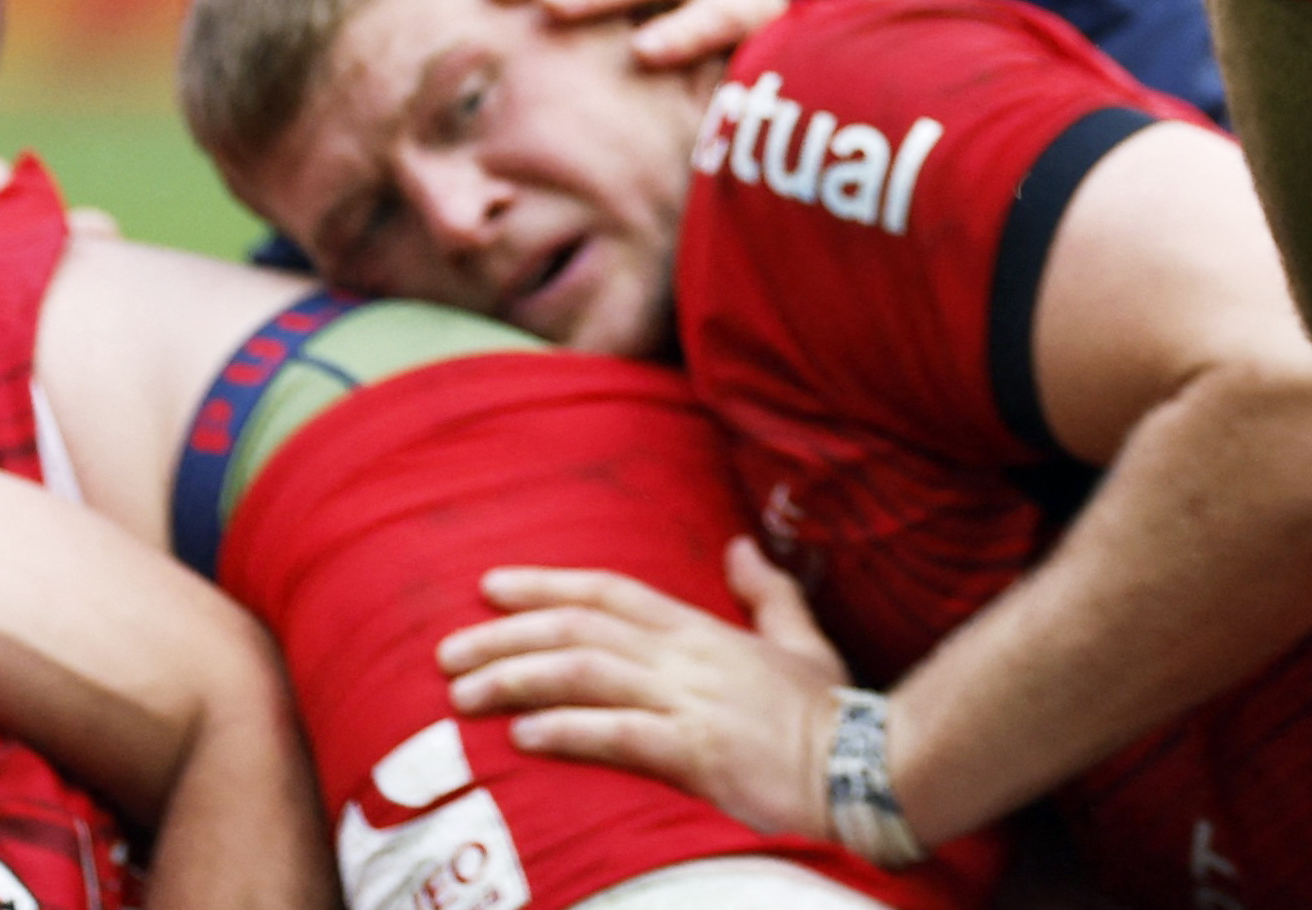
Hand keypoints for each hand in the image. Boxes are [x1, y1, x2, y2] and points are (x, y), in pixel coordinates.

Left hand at [439, 540, 855, 840]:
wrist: (863, 765)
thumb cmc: (829, 711)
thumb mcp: (800, 638)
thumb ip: (766, 591)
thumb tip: (741, 546)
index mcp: (700, 630)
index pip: (608, 592)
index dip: (546, 585)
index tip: (490, 587)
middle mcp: (685, 656)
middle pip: (578, 630)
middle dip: (506, 636)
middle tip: (447, 650)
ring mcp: (689, 701)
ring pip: (585, 674)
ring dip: (517, 680)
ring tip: (462, 695)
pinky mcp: (696, 750)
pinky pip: (619, 734)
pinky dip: (567, 732)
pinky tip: (523, 737)